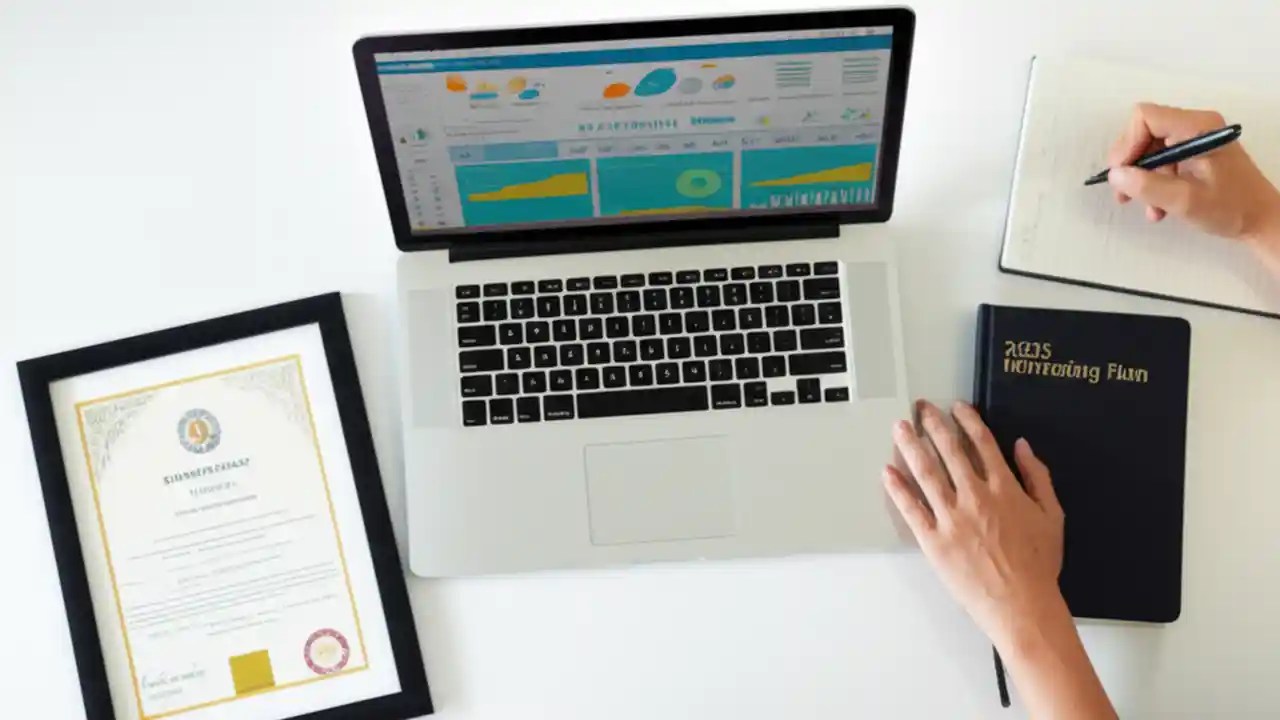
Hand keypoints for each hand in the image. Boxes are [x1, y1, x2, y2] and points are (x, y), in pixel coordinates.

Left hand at [885, 401, 1063, 643]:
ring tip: (899, 427)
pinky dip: (898, 488)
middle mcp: (975, 497)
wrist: (1022, 604)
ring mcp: (952, 518)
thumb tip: (1022, 446)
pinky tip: (888, 472)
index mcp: (1004, 488)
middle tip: (920, 408)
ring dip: (911, 446)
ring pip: (926, 473)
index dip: (967, 421)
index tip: (956, 407)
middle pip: (949, 451)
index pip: (982, 443)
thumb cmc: (1038, 564)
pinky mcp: (934, 540)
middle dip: (932, 424)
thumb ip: (1037, 476)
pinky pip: (911, 509)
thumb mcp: (1051, 515)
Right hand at [1106, 103, 1279, 272]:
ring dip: (1143, 179)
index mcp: (1197, 127)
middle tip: (1123, 192)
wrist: (1261, 220)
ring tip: (1146, 207)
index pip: (1146, 117)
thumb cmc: (1230, 208)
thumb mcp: (1184, 200)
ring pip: (1152, 149)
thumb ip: (1146, 186)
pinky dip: (1156, 182)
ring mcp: (1196, 139)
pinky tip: (1158, 207)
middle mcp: (1196, 126)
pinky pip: (1164, 161)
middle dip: (1132, 164)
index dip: (1127, 143)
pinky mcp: (1196, 154)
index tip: (1121, 172)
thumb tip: (1115, 175)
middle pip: (1145, 132)